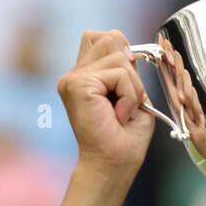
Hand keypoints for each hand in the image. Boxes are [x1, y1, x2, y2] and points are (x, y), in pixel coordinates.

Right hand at [57, 30, 154, 176]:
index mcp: (84, 75)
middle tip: (126, 101)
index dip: (124, 53)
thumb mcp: (133, 94)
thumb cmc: (124, 139)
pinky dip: (129, 94)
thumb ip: (128, 68)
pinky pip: (119, 73)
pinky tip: (118, 115)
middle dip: (130, 68)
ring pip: (118, 54)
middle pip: (110, 38)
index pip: (105, 38)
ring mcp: (72, 79)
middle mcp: (74, 74)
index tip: (128, 87)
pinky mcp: (78, 85)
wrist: (114, 166)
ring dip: (132, 86)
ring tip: (122, 111)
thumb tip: (129, 48)